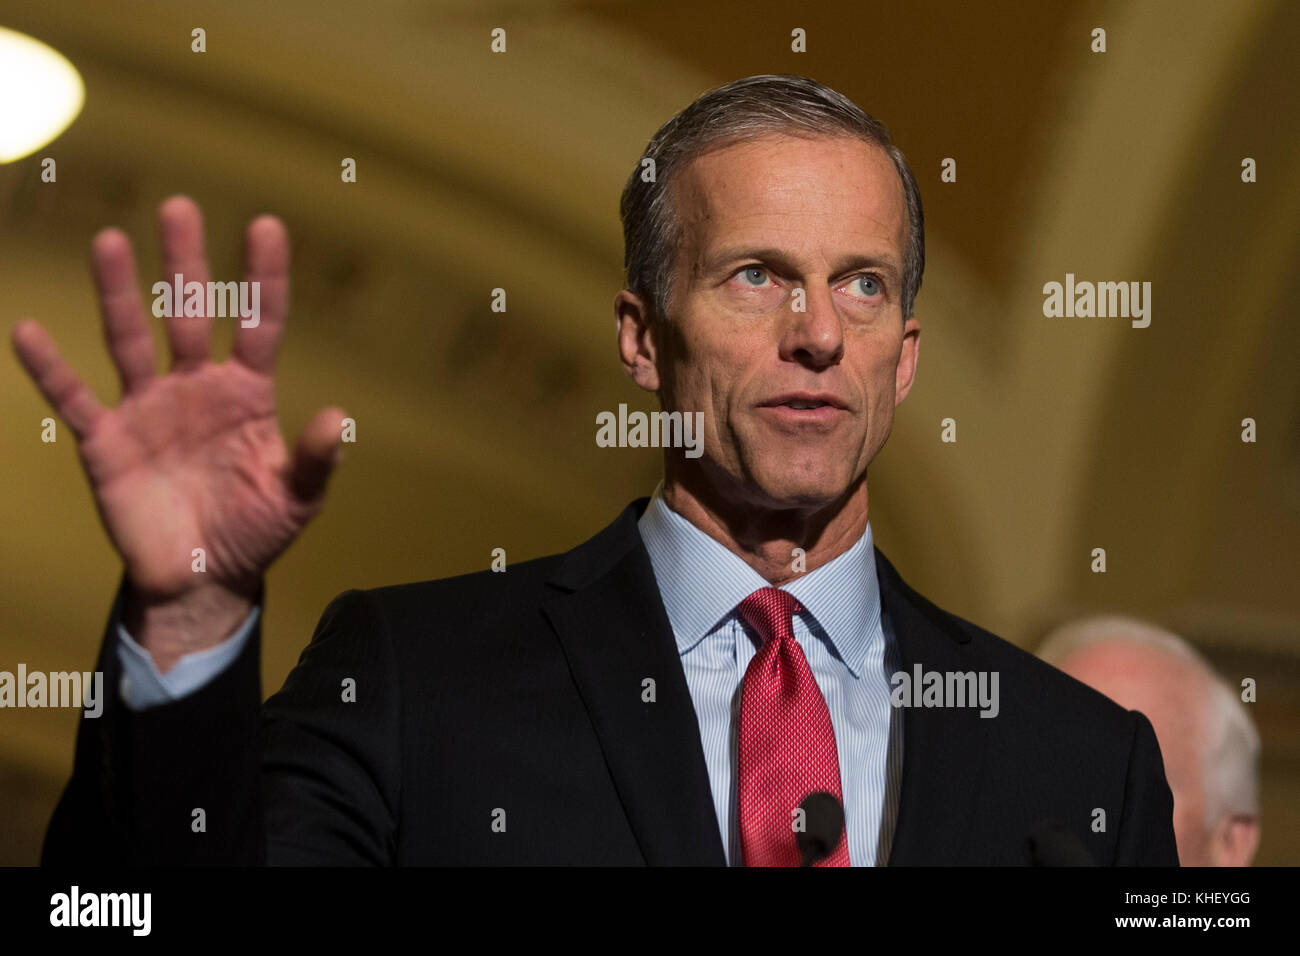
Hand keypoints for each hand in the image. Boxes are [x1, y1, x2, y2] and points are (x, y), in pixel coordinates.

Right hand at [12, 196, 345, 664]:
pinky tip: (29, 332)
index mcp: (247, 394)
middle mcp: (196, 388)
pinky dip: (49, 369)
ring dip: (118, 293)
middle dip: (186, 263)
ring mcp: (148, 410)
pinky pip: (73, 399)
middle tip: (181, 207)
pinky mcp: (107, 442)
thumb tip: (337, 418)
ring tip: (109, 239)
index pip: (258, 325)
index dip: (263, 279)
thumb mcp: (296, 499)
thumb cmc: (255, 532)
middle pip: (189, 314)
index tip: (266, 226)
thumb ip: (314, 459)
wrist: (203, 580)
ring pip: (129, 339)